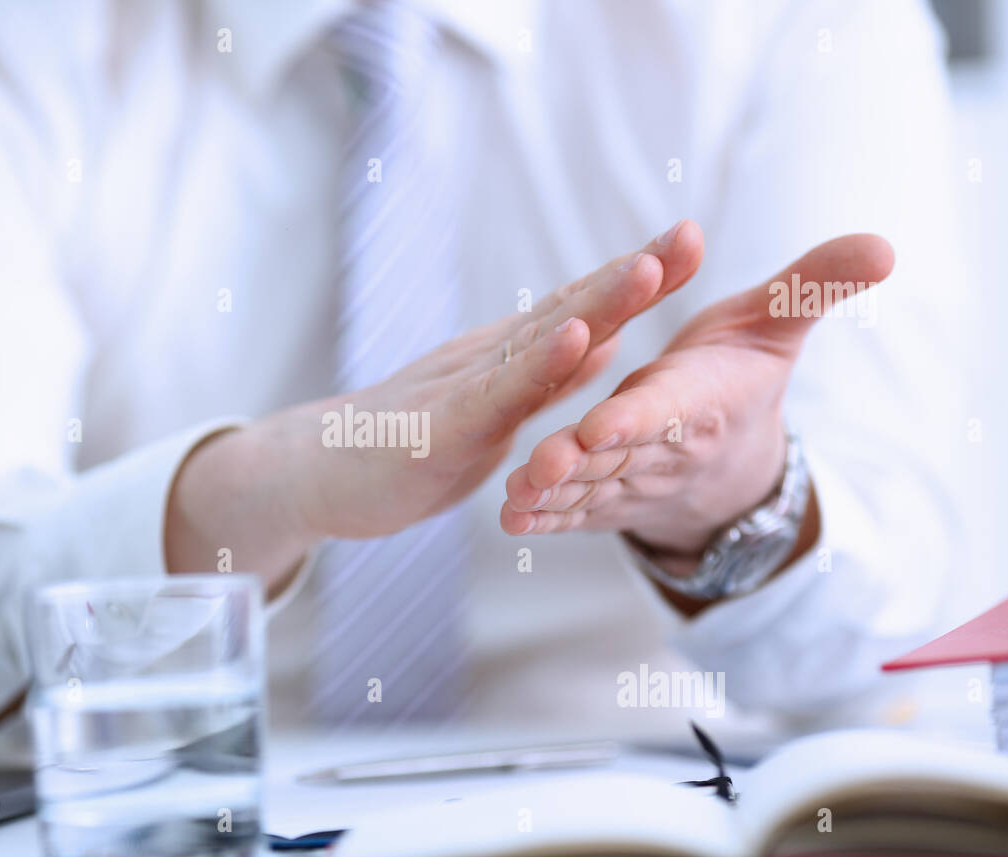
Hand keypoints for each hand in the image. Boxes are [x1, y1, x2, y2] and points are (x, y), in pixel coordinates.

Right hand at [165, 221, 704, 590]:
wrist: (316, 472)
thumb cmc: (404, 446)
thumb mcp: (491, 414)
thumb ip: (544, 382)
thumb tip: (603, 341)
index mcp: (506, 361)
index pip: (580, 311)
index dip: (636, 277)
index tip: (690, 241)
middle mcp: (489, 360)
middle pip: (571, 309)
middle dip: (634, 272)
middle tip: (691, 234)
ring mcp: (464, 389)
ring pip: (540, 341)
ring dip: (597, 302)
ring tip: (648, 268)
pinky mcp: (441, 428)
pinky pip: (497, 396)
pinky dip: (538, 366)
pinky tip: (575, 339)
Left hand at [500, 232, 893, 564]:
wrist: (729, 466)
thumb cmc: (739, 378)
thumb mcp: (776, 325)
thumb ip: (815, 285)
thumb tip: (887, 245)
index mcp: (699, 404)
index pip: (667, 412)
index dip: (635, 418)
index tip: (601, 423)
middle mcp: (663, 450)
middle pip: (618, 456)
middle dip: (579, 461)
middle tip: (540, 462)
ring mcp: (631, 482)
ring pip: (588, 489)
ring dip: (552, 495)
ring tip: (515, 495)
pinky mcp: (605, 502)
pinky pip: (575, 513)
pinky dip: (544, 518)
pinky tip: (509, 519)